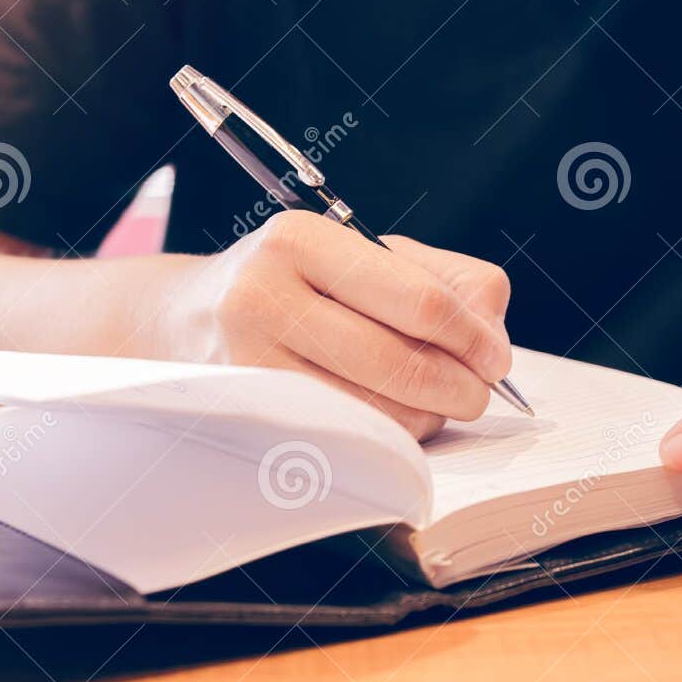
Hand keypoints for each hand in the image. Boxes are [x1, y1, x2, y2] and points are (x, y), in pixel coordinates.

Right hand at [170, 211, 513, 439]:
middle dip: (461, 386)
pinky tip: (393, 419)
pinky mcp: (249, 417)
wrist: (185, 320)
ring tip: (431, 402)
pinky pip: (349, 441)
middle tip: (478, 392)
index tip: (496, 357)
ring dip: (427, 417)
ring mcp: (248, 364)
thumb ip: (443, 278)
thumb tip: (491, 332)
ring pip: (379, 413)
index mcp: (300, 240)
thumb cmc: (297, 283)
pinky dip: (390, 438)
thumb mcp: (361, 254)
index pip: (419, 300)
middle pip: (402, 362)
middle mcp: (262, 297)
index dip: (473, 337)